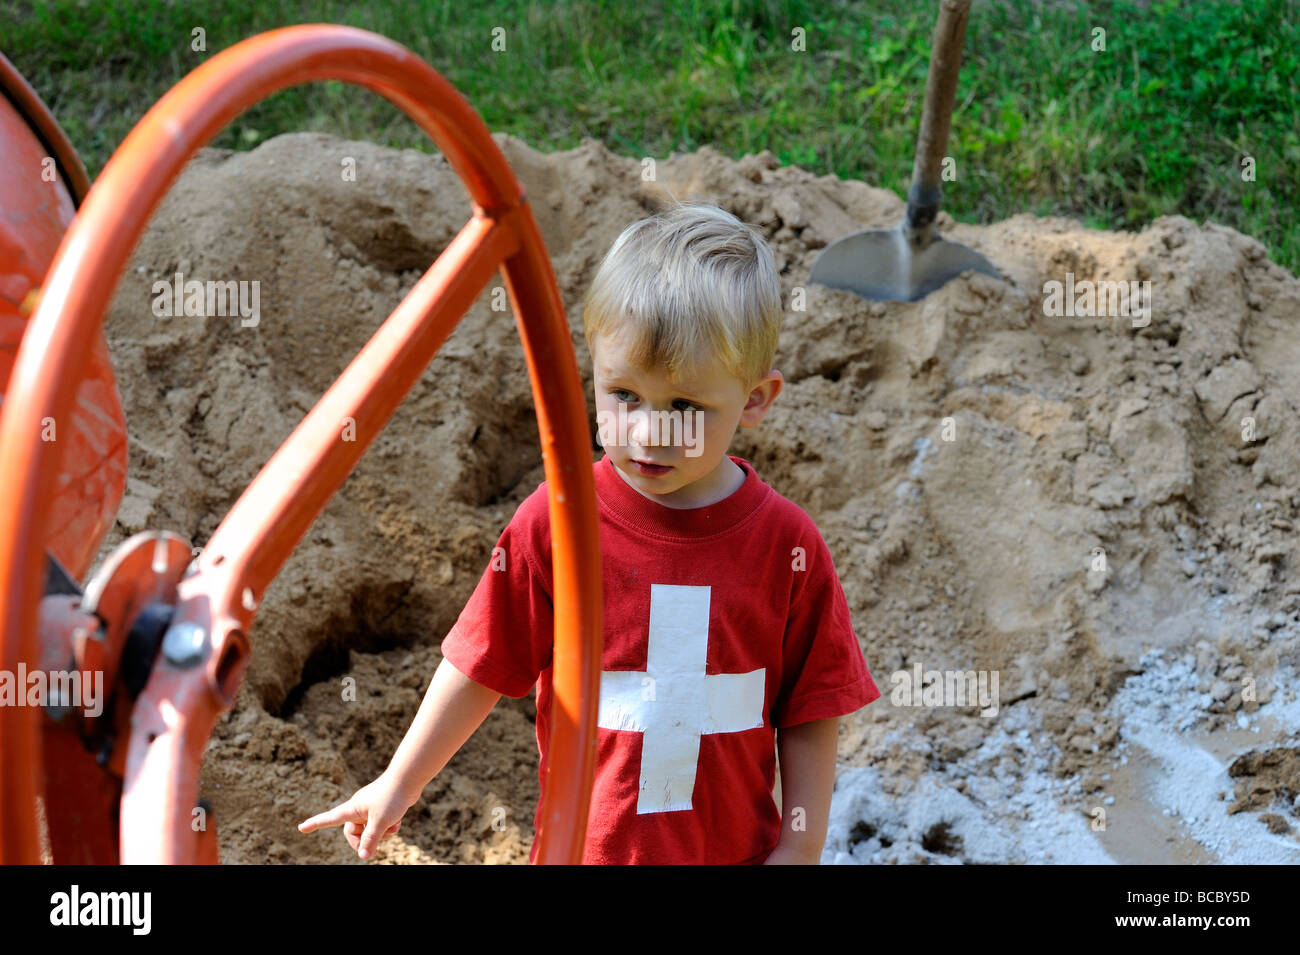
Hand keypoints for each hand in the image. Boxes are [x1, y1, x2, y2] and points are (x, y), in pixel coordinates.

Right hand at [298, 772, 417, 859]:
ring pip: (370, 830)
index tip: (301, 828)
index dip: (315, 824)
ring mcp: (370, 808)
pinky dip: (389, 827)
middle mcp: (358, 809)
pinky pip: (380, 825)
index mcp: (352, 809)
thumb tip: (363, 856)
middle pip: (354, 833)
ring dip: (381, 834)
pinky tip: (398, 821)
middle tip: (376, 843)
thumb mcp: (380, 822)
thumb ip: (370, 840)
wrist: (408, 778)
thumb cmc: (392, 797)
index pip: (329, 819)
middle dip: (365, 841)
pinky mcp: (382, 808)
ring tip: (392, 826)